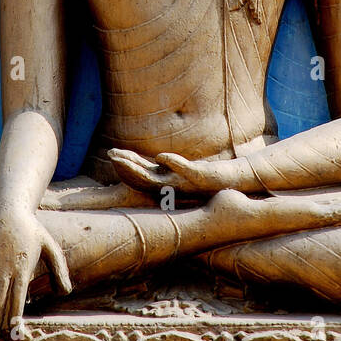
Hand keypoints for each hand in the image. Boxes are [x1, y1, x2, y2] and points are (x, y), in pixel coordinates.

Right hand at [0, 212, 71, 340]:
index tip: (15, 333)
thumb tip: (66, 292)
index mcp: (23, 268)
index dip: (15, 317)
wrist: (10, 213)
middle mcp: (6, 269)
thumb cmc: (34, 232)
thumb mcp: (52, 247)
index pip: (18, 298)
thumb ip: (60, 270)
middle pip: (0, 301)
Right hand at [108, 147, 246, 194]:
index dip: (125, 166)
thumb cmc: (204, 176)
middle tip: (111, 156)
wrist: (229, 181)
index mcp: (167, 181)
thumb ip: (167, 168)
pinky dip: (172, 163)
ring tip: (127, 159)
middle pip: (144, 178)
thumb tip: (154, 161)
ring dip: (141, 168)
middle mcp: (172, 185)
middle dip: (126, 167)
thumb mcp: (182, 171)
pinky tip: (161, 156)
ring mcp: (185, 183)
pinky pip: (184, 170)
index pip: (140, 174)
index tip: (111, 155)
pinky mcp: (200, 177)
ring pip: (159, 177)